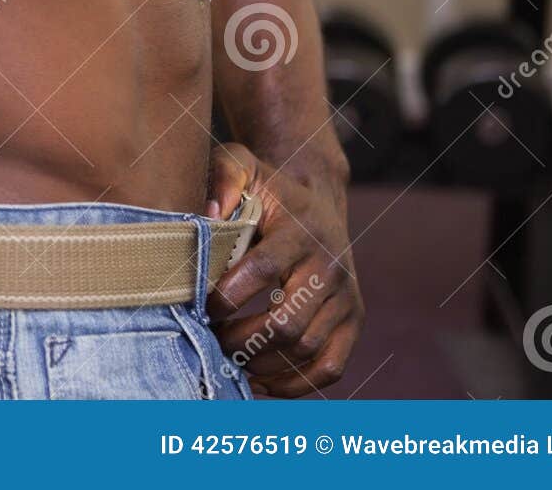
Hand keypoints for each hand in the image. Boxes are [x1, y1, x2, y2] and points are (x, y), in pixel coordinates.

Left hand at [205, 142, 363, 397]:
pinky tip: (259, 383)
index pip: (262, 270)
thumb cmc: (267, 190)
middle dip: (239, 339)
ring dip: (260, 364)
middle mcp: (330, 267)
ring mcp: (347, 298)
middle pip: (286, 322)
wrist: (317, 204)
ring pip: (305, 349)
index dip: (226, 296)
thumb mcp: (243, 166)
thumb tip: (208, 214)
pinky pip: (330, 367)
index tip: (198, 307)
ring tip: (226, 359)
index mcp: (300, 231)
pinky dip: (295, 385)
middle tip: (208, 340)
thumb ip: (224, 177)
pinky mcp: (353, 322)